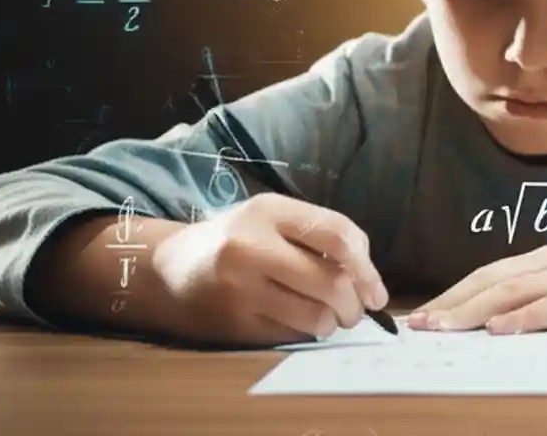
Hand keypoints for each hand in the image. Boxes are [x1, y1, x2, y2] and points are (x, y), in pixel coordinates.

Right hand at [149, 192, 388, 345]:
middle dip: (355, 305)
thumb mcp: (272, 220)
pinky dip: (305, 334)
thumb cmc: (236, 242)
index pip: (337, 235)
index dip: (367, 268)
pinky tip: (297, 323)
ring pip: (315, 316)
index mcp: (268, 210)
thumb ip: (319, 235)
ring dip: (332, 323)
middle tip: (356, 312)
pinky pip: (290, 335)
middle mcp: (252, 246)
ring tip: (328, 319)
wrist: (170, 270)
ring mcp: (240, 288)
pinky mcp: (233, 323)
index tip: (376, 291)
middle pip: (332, 282)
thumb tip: (368, 275)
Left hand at [407, 232, 546, 334]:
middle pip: (490, 281)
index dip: (455, 293)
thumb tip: (520, 316)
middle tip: (418, 324)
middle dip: (450, 303)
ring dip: (472, 310)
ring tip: (442, 327)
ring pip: (511, 292)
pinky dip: (522, 318)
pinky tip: (499, 331)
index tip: (427, 313)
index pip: (490, 275)